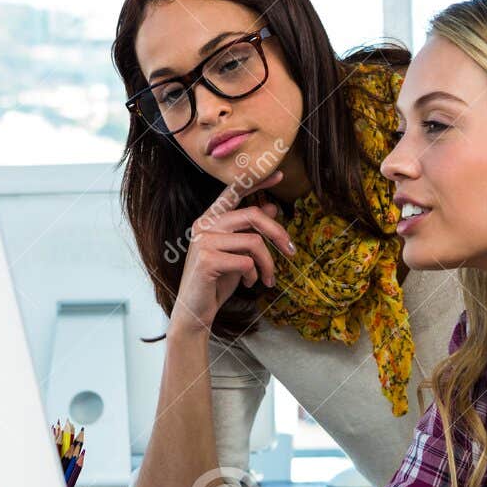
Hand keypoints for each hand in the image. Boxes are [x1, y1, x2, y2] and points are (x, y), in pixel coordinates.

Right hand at [168, 171, 294, 334]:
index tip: (280, 174)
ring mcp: (204, 241)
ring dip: (268, 264)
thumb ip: (250, 231)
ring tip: (268, 279)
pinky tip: (249, 284)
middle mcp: (204, 225)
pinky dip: (254, 275)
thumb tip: (272, 207)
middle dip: (278, 233)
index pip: (234, 192)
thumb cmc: (217, 282)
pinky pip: (246, 262)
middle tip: (291, 252)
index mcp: (210, 219)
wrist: (195, 311)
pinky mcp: (207, 260)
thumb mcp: (238, 253)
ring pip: (254, 242)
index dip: (257, 182)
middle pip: (252, 215)